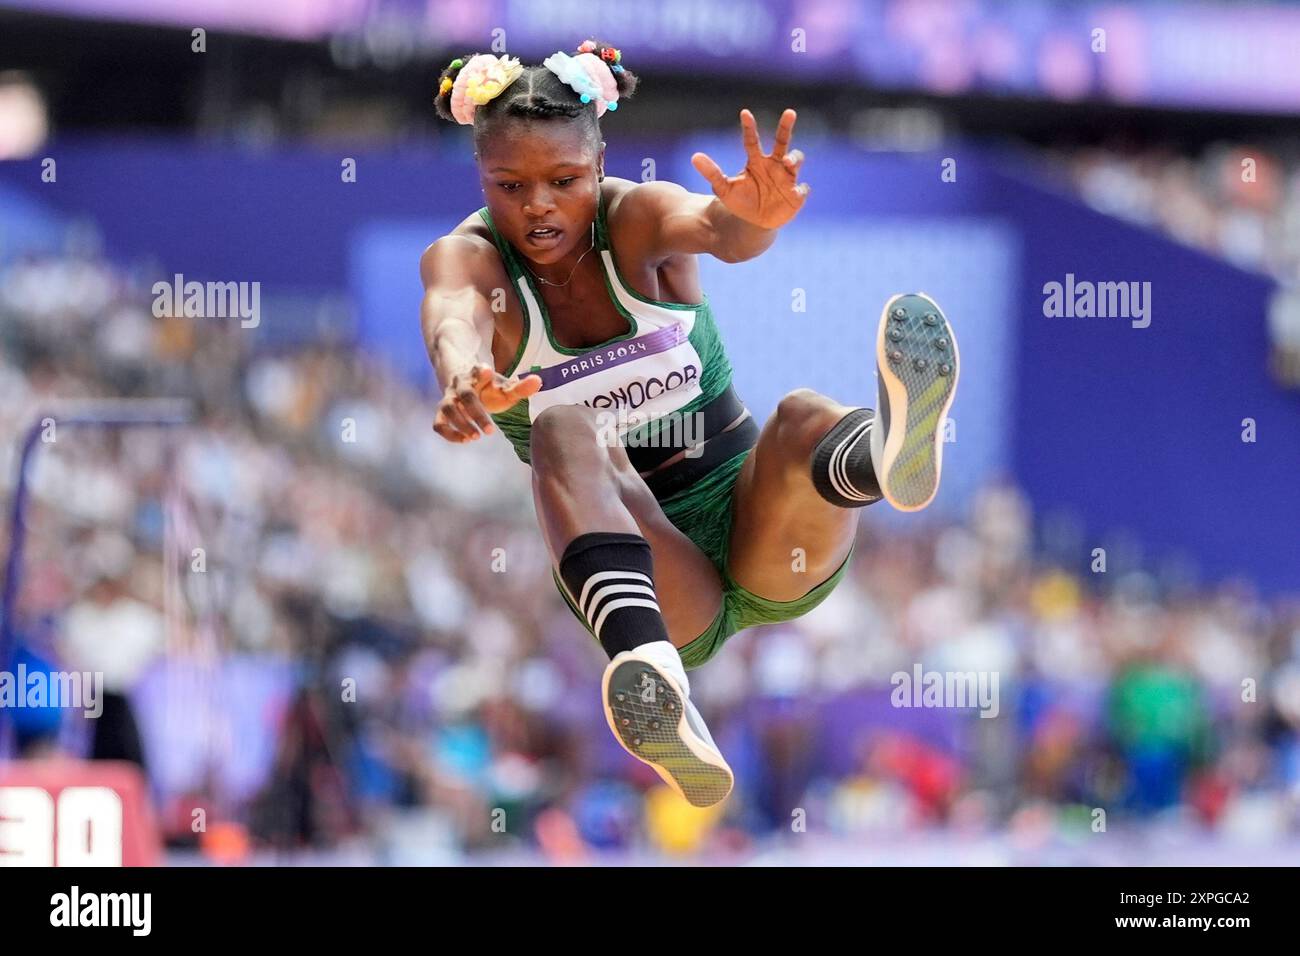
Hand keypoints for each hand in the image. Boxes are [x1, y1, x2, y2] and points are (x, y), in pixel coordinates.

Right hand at [433, 364, 540, 442]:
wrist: (467, 387)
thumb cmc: (490, 390)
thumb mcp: (506, 388)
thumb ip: (521, 387)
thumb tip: (539, 381)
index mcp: (478, 375)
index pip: (478, 370)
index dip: (481, 371)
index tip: (487, 370)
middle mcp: (461, 385)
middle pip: (465, 395)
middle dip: (476, 413)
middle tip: (490, 431)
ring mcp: (449, 398)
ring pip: (448, 409)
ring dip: (461, 424)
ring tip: (475, 437)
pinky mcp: (442, 412)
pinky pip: (438, 423)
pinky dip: (449, 434)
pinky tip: (465, 441)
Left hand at [690, 108, 809, 229]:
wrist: (753, 224)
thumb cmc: (740, 202)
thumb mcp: (723, 189)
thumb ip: (711, 172)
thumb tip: (694, 156)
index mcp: (756, 160)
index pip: (752, 140)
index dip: (749, 127)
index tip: (745, 113)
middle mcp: (774, 164)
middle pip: (783, 141)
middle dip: (786, 126)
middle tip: (789, 112)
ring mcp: (787, 178)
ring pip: (795, 160)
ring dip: (793, 158)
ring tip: (786, 161)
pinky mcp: (796, 195)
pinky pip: (802, 189)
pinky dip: (801, 189)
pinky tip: (796, 191)